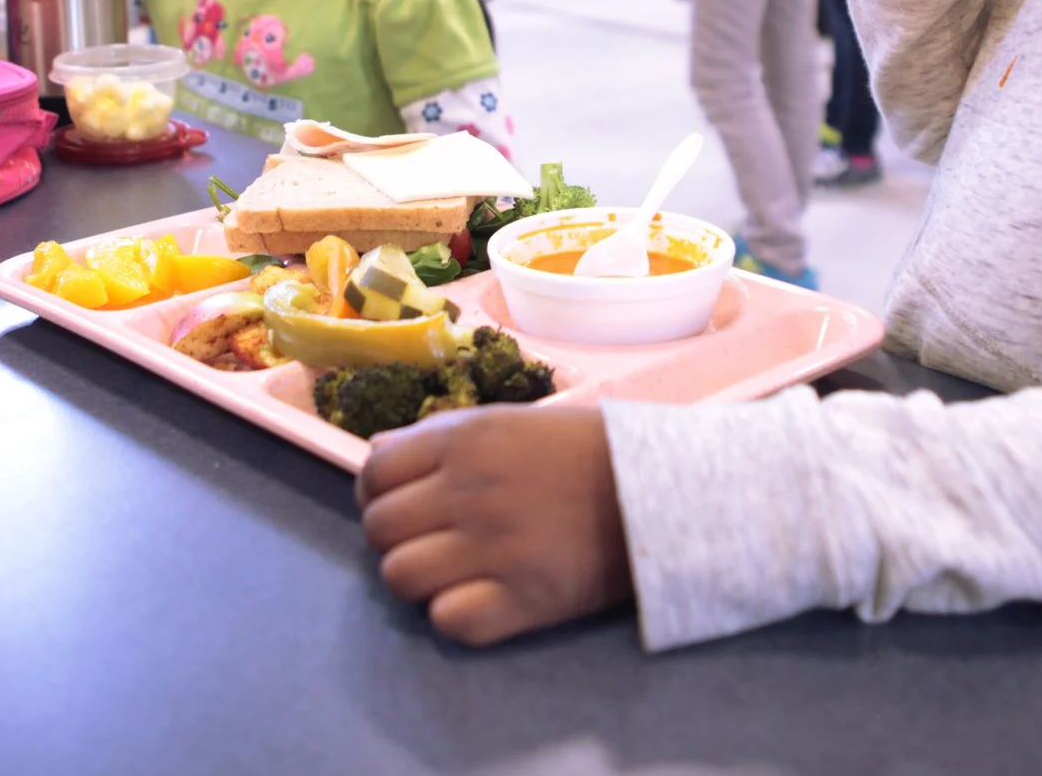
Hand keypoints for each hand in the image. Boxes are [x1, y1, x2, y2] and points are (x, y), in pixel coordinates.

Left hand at [358, 405, 631, 646]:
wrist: (666, 489)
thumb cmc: (586, 451)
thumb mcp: (511, 421)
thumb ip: (441, 435)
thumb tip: (377, 452)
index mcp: (465, 440)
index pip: (374, 471)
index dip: (378, 492)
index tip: (405, 504)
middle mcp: (470, 490)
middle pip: (378, 527)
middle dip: (398, 537)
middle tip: (435, 541)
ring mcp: (494, 546)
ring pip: (399, 576)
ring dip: (421, 579)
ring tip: (457, 572)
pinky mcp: (523, 599)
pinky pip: (447, 620)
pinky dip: (457, 615)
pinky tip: (484, 599)